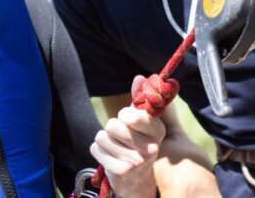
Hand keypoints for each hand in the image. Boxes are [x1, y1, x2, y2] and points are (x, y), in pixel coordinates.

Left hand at [91, 76, 165, 197]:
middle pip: (112, 125)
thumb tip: (139, 78)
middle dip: (112, 128)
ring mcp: (136, 162)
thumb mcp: (141, 120)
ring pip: (102, 136)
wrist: (136, 177)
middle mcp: (150, 147)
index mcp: (158, 130)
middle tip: (122, 136)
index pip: (132, 115)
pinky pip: (95, 149)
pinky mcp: (121, 172)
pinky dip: (99, 151)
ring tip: (116, 147)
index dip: (125, 115)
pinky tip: (111, 157)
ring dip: (105, 140)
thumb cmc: (137, 140)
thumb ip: (139, 98)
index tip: (128, 119)